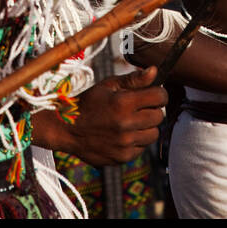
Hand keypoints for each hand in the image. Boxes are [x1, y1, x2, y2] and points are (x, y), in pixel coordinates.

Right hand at [40, 67, 165, 165]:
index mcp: (123, 103)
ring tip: (130, 122)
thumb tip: (155, 70)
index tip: (152, 94)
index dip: (158, 93)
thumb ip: (134, 79)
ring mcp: (124, 144)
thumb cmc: (89, 103)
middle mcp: (125, 125)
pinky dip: (136, 141)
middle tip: (139, 108)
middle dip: (152, 110)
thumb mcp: (108, 86)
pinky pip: (142, 148)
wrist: (67, 129)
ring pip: (153, 134)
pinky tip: (123, 134)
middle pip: (159, 116)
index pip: (159, 96)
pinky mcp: (122, 157)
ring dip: (146, 127)